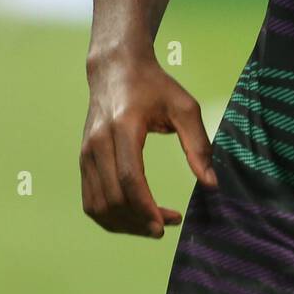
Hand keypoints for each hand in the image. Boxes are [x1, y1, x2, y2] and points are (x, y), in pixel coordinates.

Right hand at [81, 52, 216, 237]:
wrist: (116, 68)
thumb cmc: (154, 86)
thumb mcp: (184, 107)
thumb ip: (199, 145)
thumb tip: (211, 183)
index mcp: (124, 127)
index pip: (130, 179)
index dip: (147, 207)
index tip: (168, 222)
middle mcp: (98, 143)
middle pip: (113, 198)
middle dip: (140, 221)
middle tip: (167, 225)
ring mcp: (86, 153)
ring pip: (97, 206)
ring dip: (124, 224)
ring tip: (151, 225)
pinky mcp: (83, 160)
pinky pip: (90, 200)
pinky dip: (109, 217)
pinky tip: (132, 218)